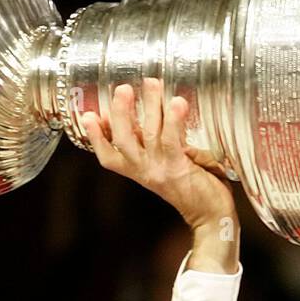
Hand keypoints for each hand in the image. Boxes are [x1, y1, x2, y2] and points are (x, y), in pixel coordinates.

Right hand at [81, 77, 237, 237]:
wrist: (212, 217)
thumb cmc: (195, 190)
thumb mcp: (169, 168)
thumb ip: (159, 148)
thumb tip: (159, 115)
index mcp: (139, 172)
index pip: (108, 157)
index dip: (95, 138)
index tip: (87, 116)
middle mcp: (145, 171)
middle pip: (122, 140)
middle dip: (120, 112)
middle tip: (122, 88)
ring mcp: (160, 170)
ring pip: (147, 133)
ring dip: (149, 105)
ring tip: (151, 83)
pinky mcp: (179, 169)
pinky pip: (172, 141)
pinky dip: (173, 120)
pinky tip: (176, 102)